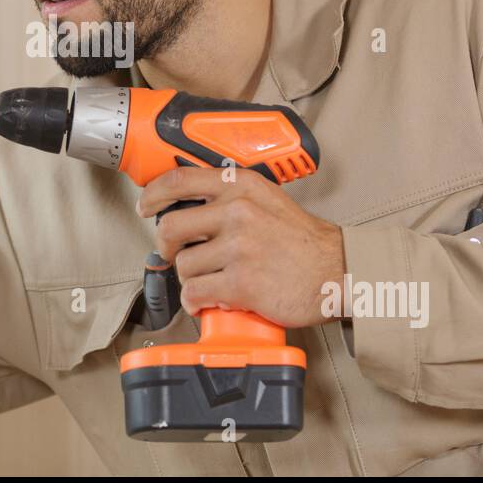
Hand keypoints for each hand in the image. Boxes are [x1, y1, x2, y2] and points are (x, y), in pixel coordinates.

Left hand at [136, 166, 345, 328]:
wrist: (337, 271)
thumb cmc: (304, 241)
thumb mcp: (268, 200)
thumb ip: (233, 197)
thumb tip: (191, 207)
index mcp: (242, 187)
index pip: (180, 180)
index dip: (153, 194)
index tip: (145, 206)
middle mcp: (238, 212)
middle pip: (171, 228)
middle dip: (167, 247)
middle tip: (177, 255)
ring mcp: (239, 248)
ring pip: (183, 266)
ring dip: (191, 279)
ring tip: (211, 281)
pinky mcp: (241, 283)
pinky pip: (195, 294)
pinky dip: (196, 302)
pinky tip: (209, 301)